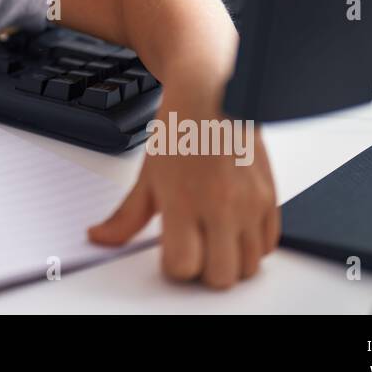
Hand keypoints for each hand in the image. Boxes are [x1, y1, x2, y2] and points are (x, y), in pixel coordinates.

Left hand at [87, 99, 279, 288]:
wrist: (214, 95)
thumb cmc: (181, 130)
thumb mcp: (147, 175)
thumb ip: (126, 216)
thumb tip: (101, 238)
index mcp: (184, 202)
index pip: (183, 267)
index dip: (174, 266)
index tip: (170, 250)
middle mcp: (221, 206)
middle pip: (220, 276)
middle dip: (203, 270)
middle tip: (193, 247)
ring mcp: (250, 204)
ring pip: (248, 267)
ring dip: (230, 261)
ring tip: (214, 238)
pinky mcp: (270, 197)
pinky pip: (269, 245)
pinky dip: (252, 246)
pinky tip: (234, 228)